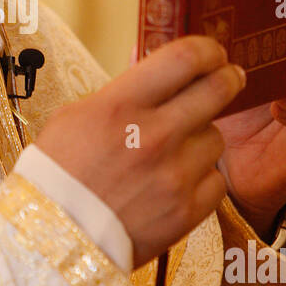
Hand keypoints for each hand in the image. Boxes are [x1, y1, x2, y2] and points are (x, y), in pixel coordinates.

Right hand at [35, 36, 244, 266]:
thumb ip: (120, 93)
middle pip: (218, 89)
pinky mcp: (187, 210)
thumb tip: (153, 73)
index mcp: (121, 105)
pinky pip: (216, 181)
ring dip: (202, 138)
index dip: (206, 49)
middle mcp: (155, 135)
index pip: (184, 58)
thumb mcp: (75, 117)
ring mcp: (175, 174)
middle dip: (228, 78)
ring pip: (216, 138)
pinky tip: (177, 182)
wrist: (55, 237)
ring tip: (176, 151)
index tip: (211, 52)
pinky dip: (201, 179)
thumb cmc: (56, 174)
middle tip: (229, 78)